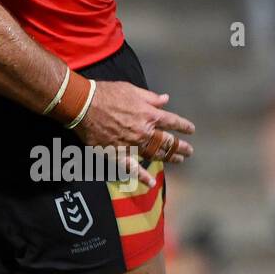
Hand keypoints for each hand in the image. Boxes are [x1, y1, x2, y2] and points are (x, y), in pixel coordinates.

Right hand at [73, 81, 194, 185]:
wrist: (83, 105)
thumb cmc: (107, 93)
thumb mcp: (131, 90)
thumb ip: (150, 97)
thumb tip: (166, 99)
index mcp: (149, 115)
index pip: (173, 122)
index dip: (183, 126)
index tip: (190, 130)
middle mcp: (144, 132)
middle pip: (168, 142)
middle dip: (181, 147)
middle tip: (189, 151)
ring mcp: (132, 145)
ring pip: (155, 155)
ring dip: (169, 158)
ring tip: (179, 160)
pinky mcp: (118, 153)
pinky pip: (132, 168)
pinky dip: (141, 176)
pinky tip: (151, 183)